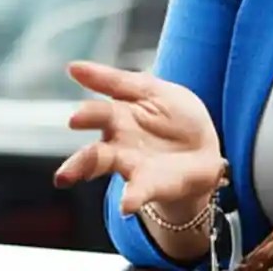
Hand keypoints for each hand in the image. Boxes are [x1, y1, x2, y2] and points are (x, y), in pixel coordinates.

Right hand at [52, 61, 224, 217]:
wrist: (205, 149)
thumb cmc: (175, 117)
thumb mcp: (152, 90)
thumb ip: (115, 81)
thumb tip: (73, 67)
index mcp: (118, 117)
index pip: (98, 113)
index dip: (87, 113)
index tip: (75, 117)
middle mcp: (117, 144)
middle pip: (92, 151)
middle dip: (78, 154)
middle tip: (70, 150)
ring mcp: (131, 166)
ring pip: (103, 171)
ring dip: (85, 172)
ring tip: (67, 176)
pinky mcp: (149, 185)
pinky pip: (137, 192)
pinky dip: (131, 198)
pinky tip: (127, 205)